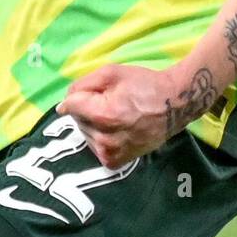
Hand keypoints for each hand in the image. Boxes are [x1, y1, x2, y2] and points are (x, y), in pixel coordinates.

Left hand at [57, 62, 217, 168]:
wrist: (173, 106)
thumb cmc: (143, 85)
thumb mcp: (111, 73)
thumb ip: (82, 85)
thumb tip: (63, 105)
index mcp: (103, 115)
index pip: (70, 106)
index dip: (79, 95)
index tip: (94, 92)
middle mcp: (105, 140)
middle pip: (77, 120)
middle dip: (87, 109)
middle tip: (110, 102)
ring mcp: (110, 154)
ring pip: (84, 133)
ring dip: (93, 123)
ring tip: (116, 115)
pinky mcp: (114, 163)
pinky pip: (94, 146)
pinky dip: (100, 136)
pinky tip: (115, 129)